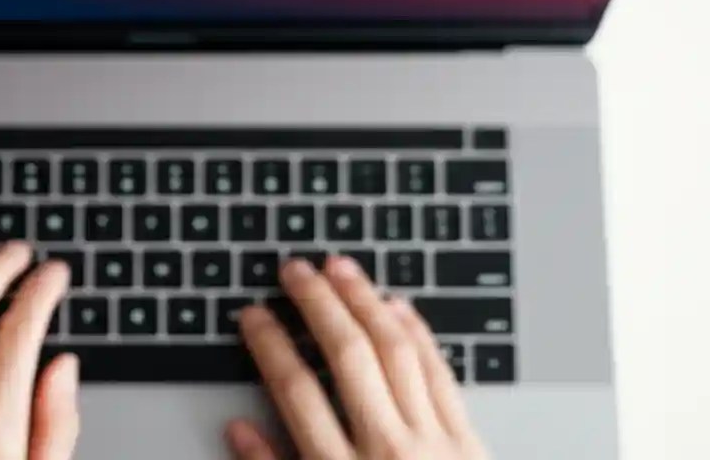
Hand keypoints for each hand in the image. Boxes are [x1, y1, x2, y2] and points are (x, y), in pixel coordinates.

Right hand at [228, 256, 488, 459]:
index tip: (252, 316)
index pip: (295, 392)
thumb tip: (239, 432)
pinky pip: (440, 374)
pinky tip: (398, 306)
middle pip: (348, 358)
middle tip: (294, 270)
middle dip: (317, 305)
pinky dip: (418, 334)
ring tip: (341, 269)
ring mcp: (433, 443)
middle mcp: (387, 451)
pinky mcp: (470, 443)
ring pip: (397, 352)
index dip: (269, 345)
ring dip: (366, 303)